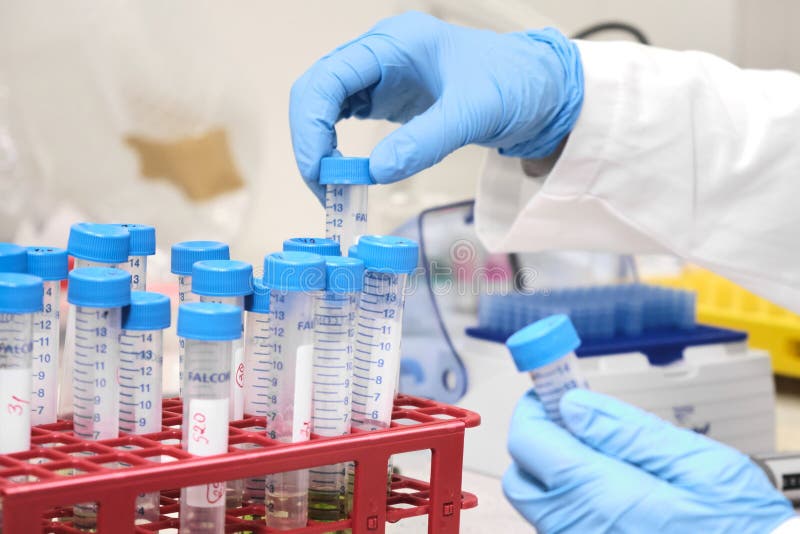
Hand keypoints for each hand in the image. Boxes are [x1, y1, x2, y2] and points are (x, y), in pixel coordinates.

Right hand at [289, 11, 582, 199]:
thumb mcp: (474, 112)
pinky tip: (347, 174)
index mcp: (395, 43)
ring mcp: (379, 76)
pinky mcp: (385, 98)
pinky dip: (337, 150)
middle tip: (323, 188)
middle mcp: (379, 55)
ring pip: (325, 107)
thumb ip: (427, 141)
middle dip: (310, 141)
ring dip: (319, 148)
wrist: (538, 88)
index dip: (311, 125)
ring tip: (332, 188)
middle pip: (316, 92)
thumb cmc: (513, 84)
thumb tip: (376, 173)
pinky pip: (344, 120)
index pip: (329, 77)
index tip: (318, 170)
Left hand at [504, 388, 794, 532]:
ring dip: (556, 476)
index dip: (534, 410)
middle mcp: (578, 527)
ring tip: (604, 459)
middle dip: (537, 444)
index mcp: (599, 494)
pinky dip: (574, 505)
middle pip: (522, 479)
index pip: (528, 442)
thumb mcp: (698, 464)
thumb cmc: (740, 527)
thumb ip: (626, 432)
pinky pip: (563, 528)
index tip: (551, 395)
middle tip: (572, 424)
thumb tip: (572, 406)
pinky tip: (614, 493)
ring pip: (541, 507)